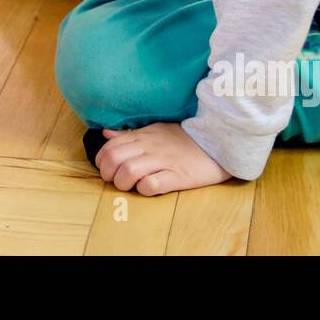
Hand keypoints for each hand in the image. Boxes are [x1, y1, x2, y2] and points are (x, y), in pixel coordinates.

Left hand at [93, 122, 232, 194]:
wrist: (217, 143)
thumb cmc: (184, 139)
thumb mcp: (155, 130)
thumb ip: (129, 134)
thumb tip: (105, 134)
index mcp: (144, 135)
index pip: (110, 146)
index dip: (101, 160)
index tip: (106, 169)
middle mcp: (150, 146)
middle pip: (114, 158)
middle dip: (107, 173)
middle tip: (115, 180)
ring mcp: (164, 161)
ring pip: (129, 171)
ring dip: (123, 182)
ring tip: (129, 186)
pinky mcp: (178, 176)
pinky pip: (152, 184)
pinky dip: (144, 189)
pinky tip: (148, 188)